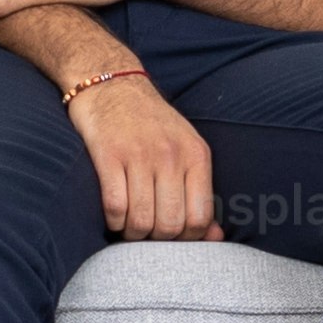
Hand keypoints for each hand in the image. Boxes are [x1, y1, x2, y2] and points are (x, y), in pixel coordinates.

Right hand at [65, 69, 216, 238]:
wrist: (112, 83)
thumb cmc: (151, 124)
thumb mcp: (185, 149)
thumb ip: (200, 192)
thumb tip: (215, 236)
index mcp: (197, 155)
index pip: (201, 218)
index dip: (186, 239)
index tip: (171, 235)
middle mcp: (171, 154)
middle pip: (170, 225)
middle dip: (157, 239)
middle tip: (147, 231)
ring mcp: (139, 154)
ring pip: (141, 221)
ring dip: (132, 233)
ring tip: (128, 226)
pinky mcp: (108, 154)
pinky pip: (115, 207)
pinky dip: (113, 221)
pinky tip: (113, 215)